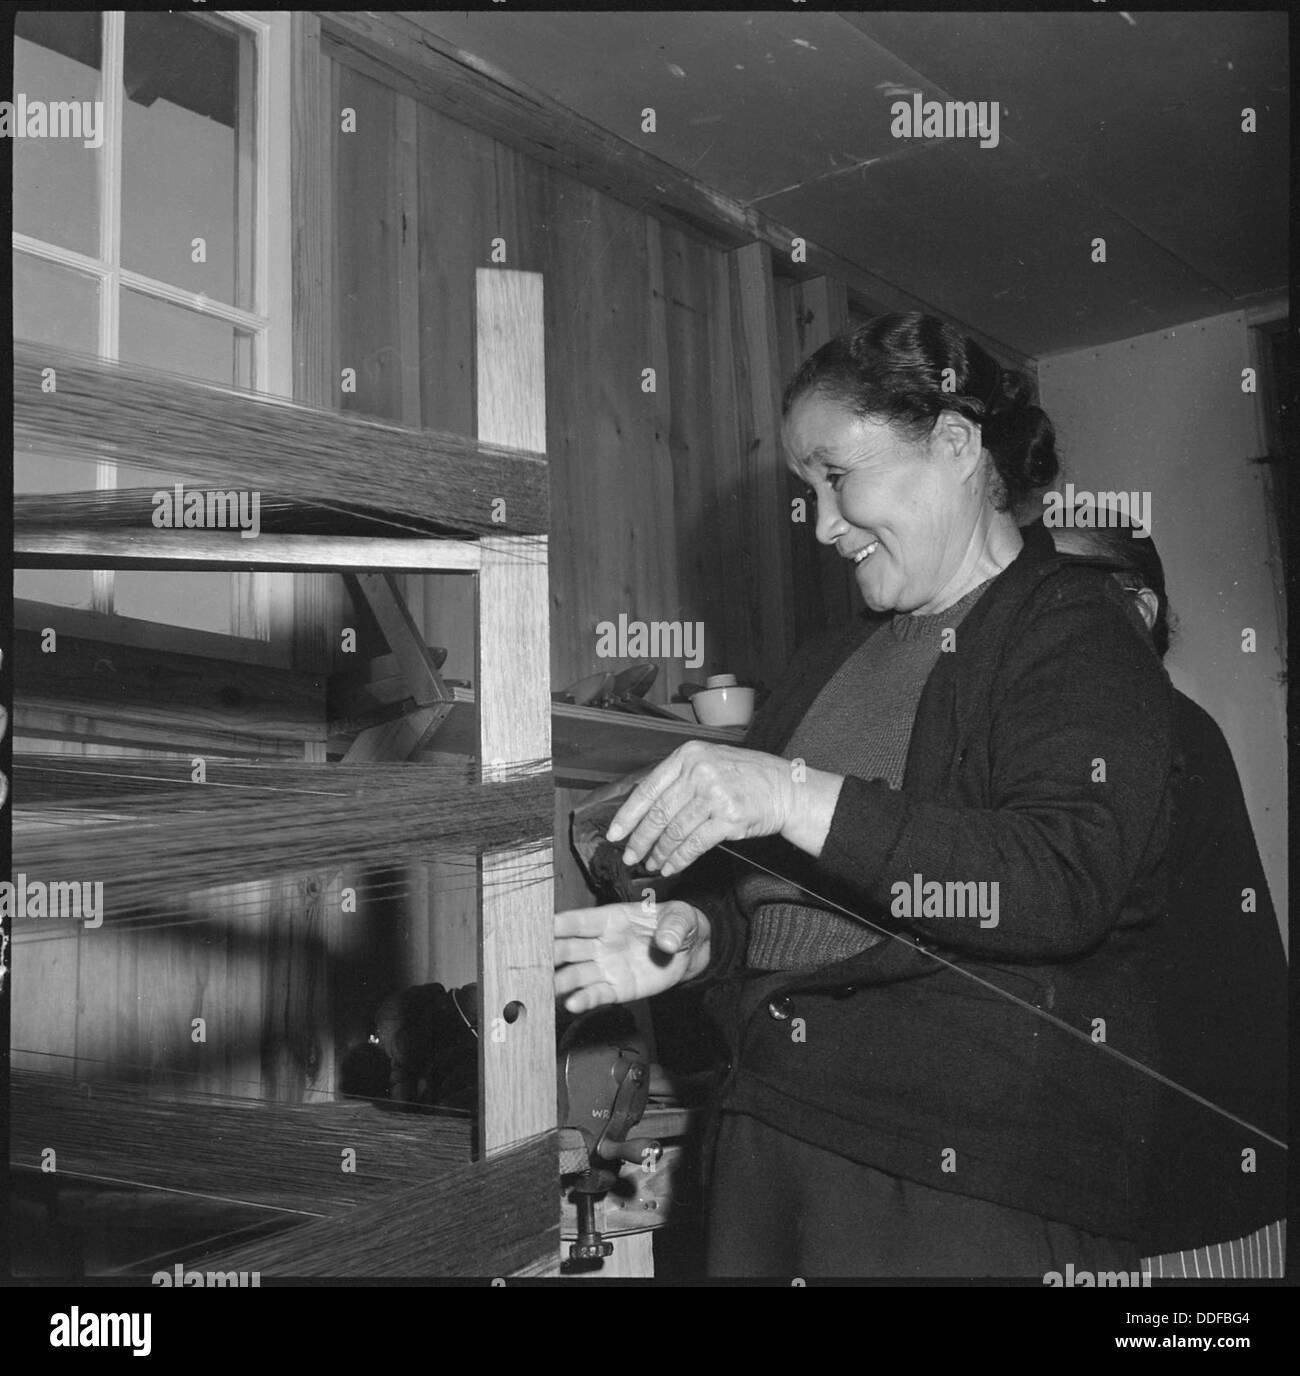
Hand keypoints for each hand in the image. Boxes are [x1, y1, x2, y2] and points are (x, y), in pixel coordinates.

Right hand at [554, 899, 710, 1012]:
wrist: (689, 951)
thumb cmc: (677, 924)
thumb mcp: (682, 918)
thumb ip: (673, 927)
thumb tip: (667, 941)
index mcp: (611, 919)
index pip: (580, 921)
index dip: (561, 923)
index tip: (541, 926)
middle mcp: (601, 944)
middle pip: (568, 948)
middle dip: (550, 953)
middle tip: (530, 959)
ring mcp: (606, 967)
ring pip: (576, 974)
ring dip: (560, 981)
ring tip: (545, 988)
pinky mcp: (616, 989)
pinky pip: (596, 994)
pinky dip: (583, 999)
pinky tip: (571, 1004)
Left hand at [606, 742, 842, 874]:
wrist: (787, 788)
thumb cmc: (747, 777)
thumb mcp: (710, 762)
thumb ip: (679, 778)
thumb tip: (645, 807)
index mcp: (689, 756)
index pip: (648, 788)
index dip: (628, 815)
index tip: (615, 833)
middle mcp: (699, 772)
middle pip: (658, 813)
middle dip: (640, 839)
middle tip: (630, 856)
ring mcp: (714, 795)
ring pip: (674, 831)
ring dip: (660, 853)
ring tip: (652, 864)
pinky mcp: (728, 819)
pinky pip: (694, 844)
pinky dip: (679, 859)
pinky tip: (671, 866)